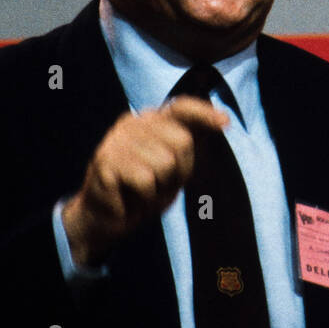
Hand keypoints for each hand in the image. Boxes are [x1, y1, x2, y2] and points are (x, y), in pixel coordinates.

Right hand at [62, 98, 229, 266]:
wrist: (103, 220)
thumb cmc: (143, 192)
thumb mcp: (172, 169)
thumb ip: (189, 146)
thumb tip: (220, 121)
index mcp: (151, 120)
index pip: (181, 107)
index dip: (204, 113)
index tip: (225, 122)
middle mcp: (133, 122)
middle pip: (182, 142)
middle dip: (180, 171)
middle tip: (160, 186)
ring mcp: (117, 139)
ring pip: (165, 164)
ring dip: (160, 188)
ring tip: (143, 193)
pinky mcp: (105, 161)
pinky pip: (146, 182)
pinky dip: (145, 198)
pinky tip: (130, 199)